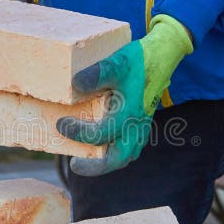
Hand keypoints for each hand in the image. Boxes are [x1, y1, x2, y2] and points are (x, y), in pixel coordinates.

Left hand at [57, 14, 192, 175]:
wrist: (162, 56)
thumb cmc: (138, 60)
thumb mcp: (117, 62)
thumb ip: (97, 73)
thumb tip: (75, 84)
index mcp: (129, 113)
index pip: (100, 134)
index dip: (78, 132)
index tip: (61, 123)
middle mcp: (137, 125)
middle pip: (118, 159)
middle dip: (95, 167)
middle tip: (74, 166)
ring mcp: (141, 127)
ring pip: (126, 157)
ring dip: (106, 163)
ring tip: (85, 162)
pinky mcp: (142, 125)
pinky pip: (131, 148)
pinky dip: (116, 154)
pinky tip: (102, 149)